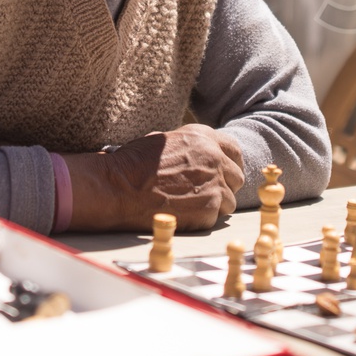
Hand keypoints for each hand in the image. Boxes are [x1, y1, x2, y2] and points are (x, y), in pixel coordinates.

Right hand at [61, 124, 244, 231]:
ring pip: (229, 200)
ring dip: (214, 204)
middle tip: (204, 193)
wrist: (119, 188)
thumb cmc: (134, 164)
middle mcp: (214, 158)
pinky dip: (202, 218)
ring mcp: (214, 184)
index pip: (234, 150)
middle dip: (224, 185)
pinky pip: (215, 217)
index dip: (230, 163)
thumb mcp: (165, 141)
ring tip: (188, 204)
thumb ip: (192, 146)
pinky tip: (182, 213)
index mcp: (203, 137)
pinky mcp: (209, 209)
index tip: (224, 172)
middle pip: (237, 177)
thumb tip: (205, 154)